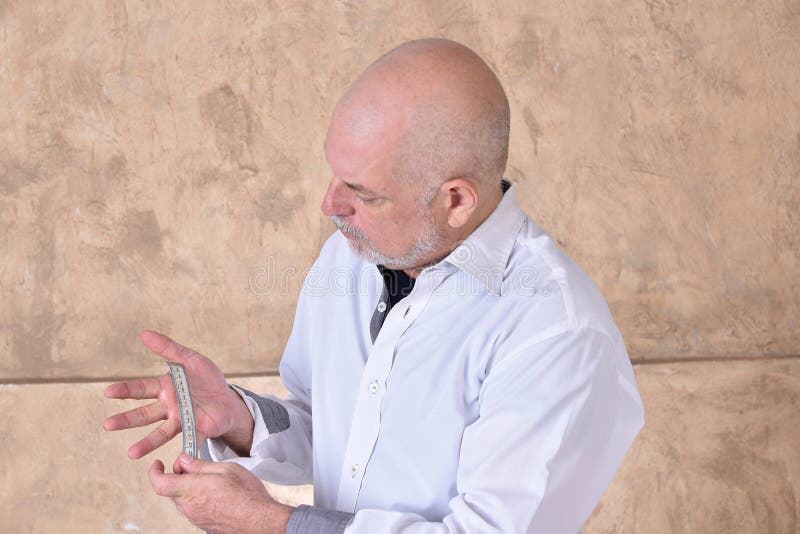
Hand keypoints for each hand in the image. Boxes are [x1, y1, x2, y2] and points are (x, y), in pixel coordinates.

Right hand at [104, 331, 253, 457]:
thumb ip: (169, 348)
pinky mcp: (198, 430)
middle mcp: (169, 406)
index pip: (141, 388)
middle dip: (127, 420)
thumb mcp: (190, 359)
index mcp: (166, 387)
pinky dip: (182, 453)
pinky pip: (189, 442)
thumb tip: (144, 334)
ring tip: (132, 454)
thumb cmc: (207, 379)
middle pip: (145, 414)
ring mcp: (182, 420)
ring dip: (146, 442)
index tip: (108, 392)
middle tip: (108, 425)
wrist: (229, 399)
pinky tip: (173, 465)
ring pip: (161, 432)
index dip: (125, 390)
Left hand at [149, 454, 292, 533]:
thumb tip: (183, 461)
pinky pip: (190, 507)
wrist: (259, 520)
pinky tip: (212, 491)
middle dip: (176, 475)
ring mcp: (195, 517)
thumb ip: (200, 465)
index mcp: (194, 489)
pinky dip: (194, 496)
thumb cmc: (247, 494)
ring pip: (180, 498)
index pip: (161, 483)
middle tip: (191, 465)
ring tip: (207, 478)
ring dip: (186, 487)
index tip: (157, 464)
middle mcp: (190, 506)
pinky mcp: (201, 522)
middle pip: (171, 489)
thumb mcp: (226, 469)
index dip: (154, 472)